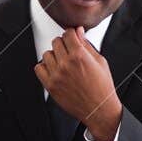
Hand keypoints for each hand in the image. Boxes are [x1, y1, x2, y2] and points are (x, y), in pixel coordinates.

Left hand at [34, 26, 121, 140]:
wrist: (99, 109)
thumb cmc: (102, 87)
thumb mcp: (100, 61)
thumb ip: (86, 44)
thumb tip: (78, 31)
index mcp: (79, 55)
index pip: (68, 33)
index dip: (71, 34)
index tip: (72, 38)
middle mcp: (66, 64)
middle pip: (56, 42)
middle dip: (63, 44)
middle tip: (69, 52)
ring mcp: (56, 75)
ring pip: (47, 54)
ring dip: (54, 55)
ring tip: (63, 62)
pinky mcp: (50, 86)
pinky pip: (39, 68)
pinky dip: (45, 67)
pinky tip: (54, 70)